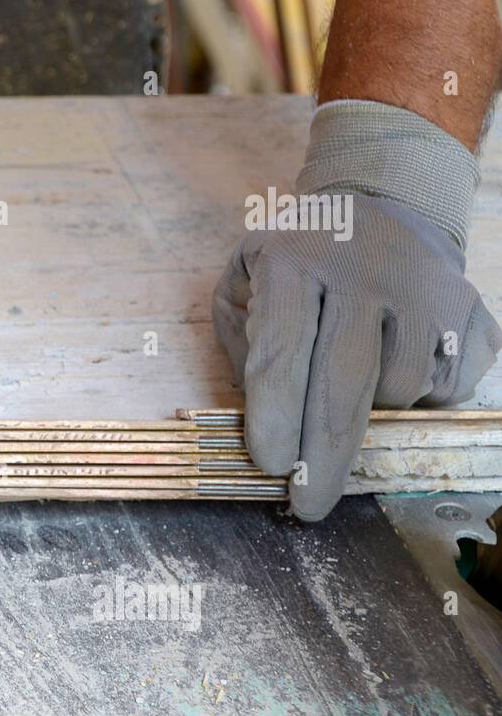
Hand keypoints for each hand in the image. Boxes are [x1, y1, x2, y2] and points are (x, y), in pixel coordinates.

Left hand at [213, 101, 500, 520]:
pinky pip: (447, 386)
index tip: (270, 467)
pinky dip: (420, 398)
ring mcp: (426, 287)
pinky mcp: (472, 308)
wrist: (381, 208)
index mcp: (292, 262)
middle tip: (309, 506)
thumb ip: (243, 345)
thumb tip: (260, 423)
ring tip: (353, 381)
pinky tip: (397, 364)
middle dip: (323, 458)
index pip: (282, 354)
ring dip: (372, 412)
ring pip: (399, 391)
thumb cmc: (297, 264)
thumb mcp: (243, 284)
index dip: (276, 418)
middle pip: (344, 385)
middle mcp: (363, 270)